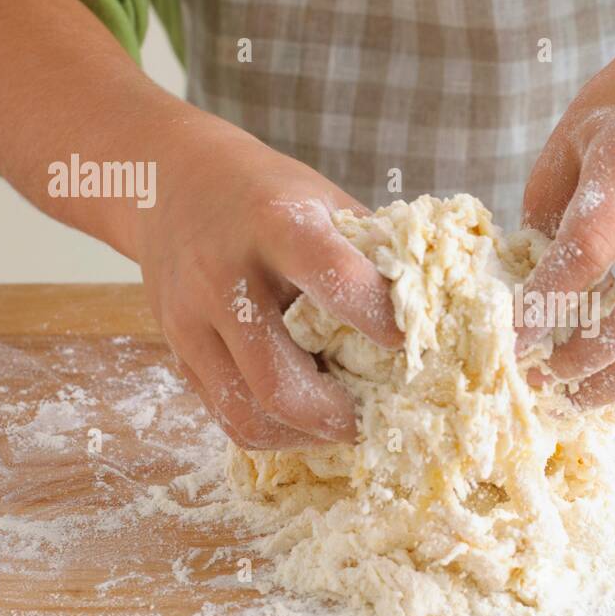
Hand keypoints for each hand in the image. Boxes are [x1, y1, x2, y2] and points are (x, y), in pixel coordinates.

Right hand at [134, 114, 400, 447]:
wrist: (168, 181)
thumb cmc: (267, 193)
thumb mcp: (324, 201)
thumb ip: (372, 254)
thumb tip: (446, 308)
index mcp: (275, 224)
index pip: (333, 279)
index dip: (378, 319)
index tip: (409, 344)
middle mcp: (225, 276)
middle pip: (278, 379)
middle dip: (335, 415)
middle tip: (370, 417)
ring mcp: (191, 320)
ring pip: (246, 412)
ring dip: (301, 435)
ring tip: (337, 425)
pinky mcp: (177, 351)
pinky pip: (223, 414)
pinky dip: (270, 430)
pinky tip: (301, 421)